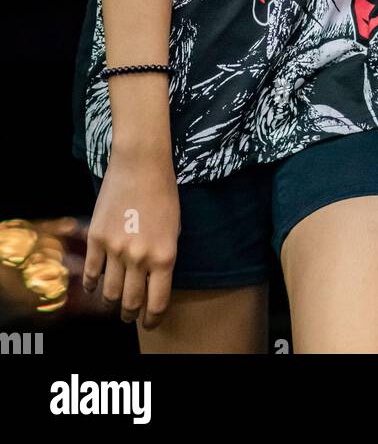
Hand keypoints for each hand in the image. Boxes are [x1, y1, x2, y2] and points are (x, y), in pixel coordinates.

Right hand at [83, 150, 179, 330]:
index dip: (152, 319)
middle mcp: (139, 258)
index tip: (150, 323)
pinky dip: (93, 284)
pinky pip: (92, 272)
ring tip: (114, 303)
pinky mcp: (96, 238)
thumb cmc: (164, 194)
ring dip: (111, 302)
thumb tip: (153, 284)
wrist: (141, 164)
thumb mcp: (175, 229)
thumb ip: (164, 258)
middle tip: (130, 315)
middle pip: (130, 303)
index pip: (156, 303)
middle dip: (131, 314)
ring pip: (109, 293)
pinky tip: (96, 286)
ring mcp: (115, 249)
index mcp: (164, 256)